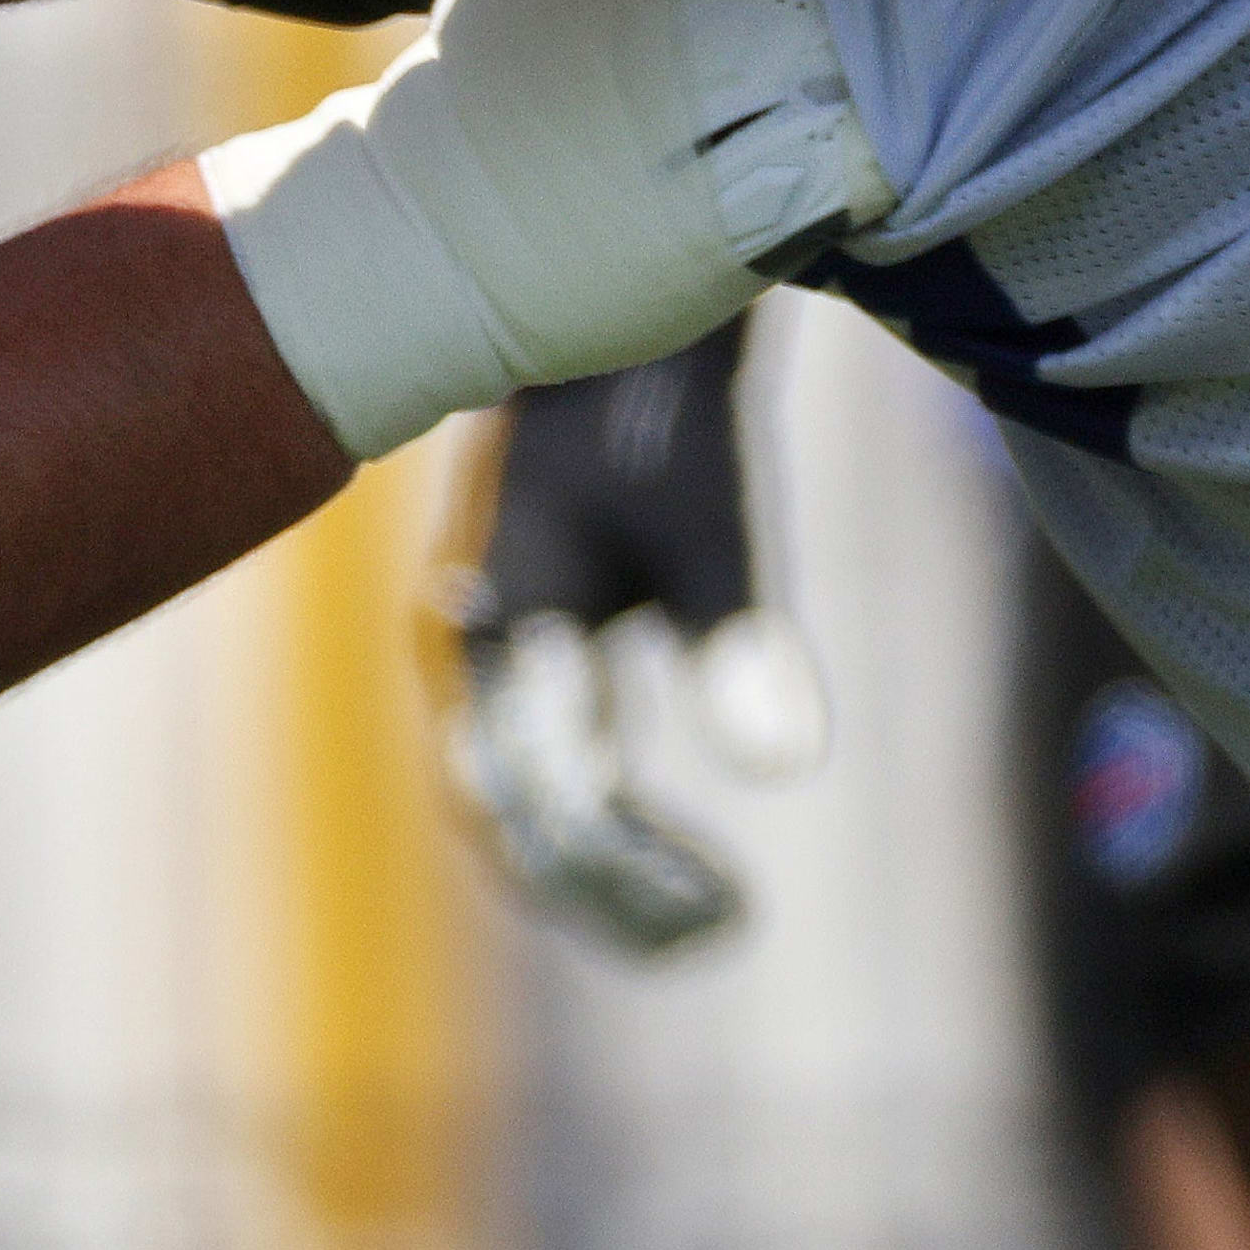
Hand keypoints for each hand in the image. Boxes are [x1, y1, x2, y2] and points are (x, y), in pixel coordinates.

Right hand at [441, 327, 826, 956]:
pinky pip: (527, 776)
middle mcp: (462, 651)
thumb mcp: (710, 519)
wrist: (606, 329)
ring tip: (708, 914)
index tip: (731, 906)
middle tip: (726, 921)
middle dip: (606, 892)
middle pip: (508, 820)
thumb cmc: (660, 421)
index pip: (549, 791)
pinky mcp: (506, 656)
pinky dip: (591, 834)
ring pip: (507, 809)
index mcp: (493, 620)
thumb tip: (788, 771)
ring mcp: (474, 656)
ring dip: (594, 877)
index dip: (632, 871)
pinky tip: (673, 862)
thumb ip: (738, 638)